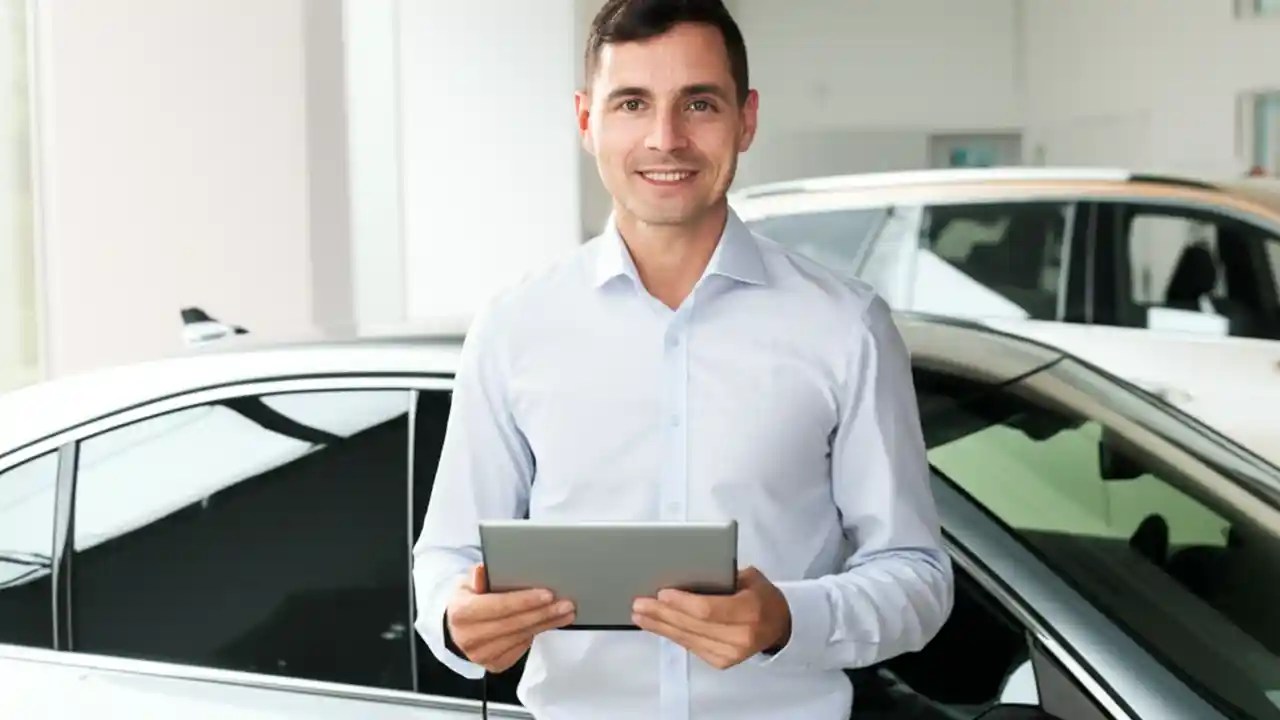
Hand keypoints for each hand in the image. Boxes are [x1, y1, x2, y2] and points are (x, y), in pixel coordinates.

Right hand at [446, 564, 575, 672]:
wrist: (459, 629)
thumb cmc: (469, 600)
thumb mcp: (467, 584)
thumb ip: (477, 577)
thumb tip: (482, 569)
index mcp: (461, 612)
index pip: (498, 606)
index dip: (524, 601)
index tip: (547, 594)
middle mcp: (469, 637)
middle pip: (514, 624)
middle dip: (543, 613)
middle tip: (566, 603)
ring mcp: (481, 655)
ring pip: (521, 637)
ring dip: (546, 624)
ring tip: (565, 612)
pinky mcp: (494, 665)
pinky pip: (521, 648)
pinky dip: (537, 634)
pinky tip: (549, 623)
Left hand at [631, 566, 790, 669]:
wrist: (778, 626)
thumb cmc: (761, 596)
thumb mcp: (750, 578)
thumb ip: (722, 576)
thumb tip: (683, 571)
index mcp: (750, 611)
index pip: (708, 610)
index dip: (682, 603)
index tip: (662, 592)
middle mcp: (741, 637)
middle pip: (692, 625)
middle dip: (662, 614)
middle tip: (639, 603)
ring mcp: (730, 653)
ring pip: (687, 638)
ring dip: (660, 626)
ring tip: (639, 614)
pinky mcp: (721, 662)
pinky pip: (690, 646)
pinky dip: (671, 634)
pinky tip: (656, 625)